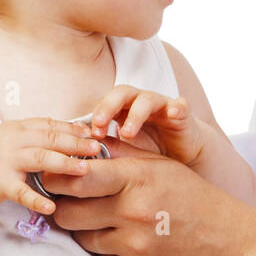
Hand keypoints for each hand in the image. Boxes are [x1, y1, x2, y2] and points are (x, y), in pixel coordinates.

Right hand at [0, 117, 107, 217]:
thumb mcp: (7, 141)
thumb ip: (30, 137)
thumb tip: (62, 135)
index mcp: (16, 128)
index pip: (50, 124)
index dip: (73, 128)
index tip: (92, 132)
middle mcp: (11, 140)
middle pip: (50, 138)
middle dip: (76, 142)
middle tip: (97, 148)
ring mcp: (4, 160)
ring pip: (39, 158)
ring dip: (64, 163)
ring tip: (84, 170)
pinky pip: (20, 192)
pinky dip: (37, 199)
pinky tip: (52, 206)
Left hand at [41, 135, 255, 255]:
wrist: (233, 246)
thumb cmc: (197, 200)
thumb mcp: (163, 168)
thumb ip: (122, 158)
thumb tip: (83, 150)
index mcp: (139, 178)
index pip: (79, 177)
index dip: (58, 178)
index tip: (53, 178)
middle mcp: (133, 212)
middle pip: (68, 213)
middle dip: (66, 208)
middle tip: (75, 204)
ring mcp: (134, 247)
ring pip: (83, 240)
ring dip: (90, 232)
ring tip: (112, 224)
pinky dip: (110, 255)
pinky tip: (131, 245)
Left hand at [89, 83, 206, 166]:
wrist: (182, 156)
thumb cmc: (149, 152)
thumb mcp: (123, 153)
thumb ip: (103, 150)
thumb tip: (73, 161)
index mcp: (124, 110)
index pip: (105, 104)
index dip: (95, 115)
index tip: (87, 135)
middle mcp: (140, 103)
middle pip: (121, 94)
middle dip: (108, 107)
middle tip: (99, 124)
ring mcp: (162, 106)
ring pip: (147, 99)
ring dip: (135, 114)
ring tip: (127, 133)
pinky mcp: (182, 114)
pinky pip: (181, 105)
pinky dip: (177, 107)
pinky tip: (174, 113)